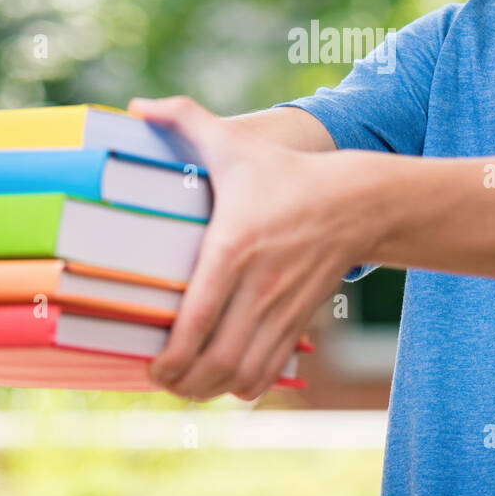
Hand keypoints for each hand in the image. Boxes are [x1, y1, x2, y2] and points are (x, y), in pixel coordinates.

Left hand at [129, 96, 365, 401]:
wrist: (357, 201)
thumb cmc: (286, 174)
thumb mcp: (236, 144)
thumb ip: (185, 119)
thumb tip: (137, 104)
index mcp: (234, 248)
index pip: (197, 320)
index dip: (170, 357)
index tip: (149, 363)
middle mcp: (258, 287)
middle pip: (217, 362)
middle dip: (182, 384)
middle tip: (160, 378)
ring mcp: (282, 309)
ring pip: (242, 376)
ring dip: (210, 391)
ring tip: (186, 384)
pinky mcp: (299, 321)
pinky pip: (269, 373)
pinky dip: (243, 387)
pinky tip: (225, 377)